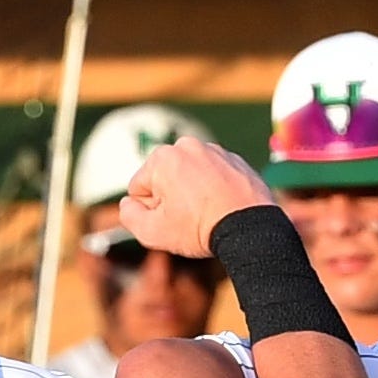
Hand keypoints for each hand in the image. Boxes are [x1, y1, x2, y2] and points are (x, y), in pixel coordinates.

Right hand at [120, 139, 275, 257]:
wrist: (250, 228)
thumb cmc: (199, 229)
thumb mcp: (152, 232)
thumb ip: (129, 216)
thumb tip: (127, 204)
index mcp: (162, 157)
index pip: (138, 188)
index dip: (149, 211)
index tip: (170, 221)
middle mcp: (188, 145)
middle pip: (164, 179)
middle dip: (171, 199)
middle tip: (189, 220)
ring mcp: (215, 151)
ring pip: (191, 178)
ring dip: (193, 195)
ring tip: (208, 215)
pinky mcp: (236, 161)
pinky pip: (215, 178)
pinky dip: (215, 192)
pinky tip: (223, 209)